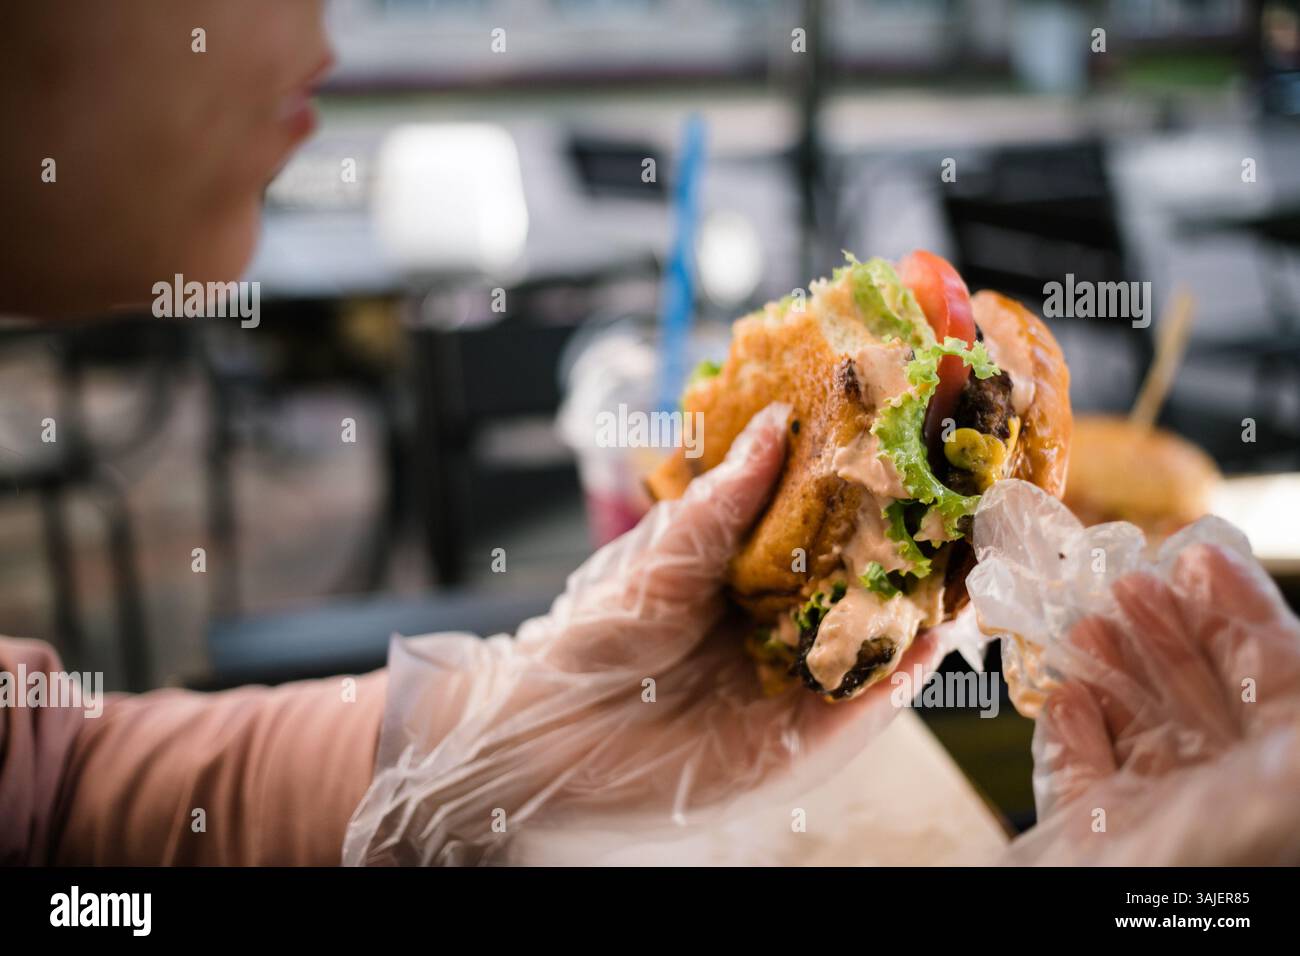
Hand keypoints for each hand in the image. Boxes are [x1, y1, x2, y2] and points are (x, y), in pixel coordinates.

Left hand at [344, 402, 943, 864]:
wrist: (544, 730)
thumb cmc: (591, 635)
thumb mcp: (660, 555)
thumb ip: (723, 502)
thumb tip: (777, 425)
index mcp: (748, 578)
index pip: (825, 536)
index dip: (870, 501)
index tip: (915, 455)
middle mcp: (778, 630)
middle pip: (862, 591)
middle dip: (914, 557)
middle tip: (967, 510)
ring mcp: (789, 688)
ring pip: (871, 650)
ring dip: (922, 616)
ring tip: (970, 570)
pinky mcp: (790, 745)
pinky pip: (854, 714)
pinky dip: (894, 684)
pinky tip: (926, 647)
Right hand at [1012, 542, 1299, 864]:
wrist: (1145, 919)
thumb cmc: (1244, 857)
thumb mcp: (1293, 775)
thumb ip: (1295, 686)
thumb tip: (1285, 628)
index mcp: (1280, 771)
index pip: (1272, 674)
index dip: (1238, 613)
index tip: (1198, 558)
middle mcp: (1227, 789)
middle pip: (1198, 691)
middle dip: (1164, 628)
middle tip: (1126, 576)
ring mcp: (1158, 812)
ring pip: (1134, 720)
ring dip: (1108, 662)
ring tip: (1085, 615)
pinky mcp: (1092, 831)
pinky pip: (1076, 768)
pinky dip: (1066, 726)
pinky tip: (1061, 691)